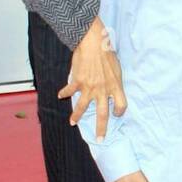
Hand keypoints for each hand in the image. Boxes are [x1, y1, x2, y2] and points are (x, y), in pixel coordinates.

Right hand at [58, 17, 126, 135]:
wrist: (93, 42)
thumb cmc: (107, 52)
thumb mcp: (116, 68)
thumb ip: (114, 81)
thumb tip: (112, 88)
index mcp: (116, 86)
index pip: (122, 105)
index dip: (119, 112)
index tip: (116, 114)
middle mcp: (103, 90)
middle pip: (103, 114)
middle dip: (101, 128)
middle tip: (99, 139)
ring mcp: (89, 87)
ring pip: (82, 107)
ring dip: (76, 116)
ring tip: (72, 123)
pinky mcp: (78, 81)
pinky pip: (70, 91)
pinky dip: (64, 93)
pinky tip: (60, 96)